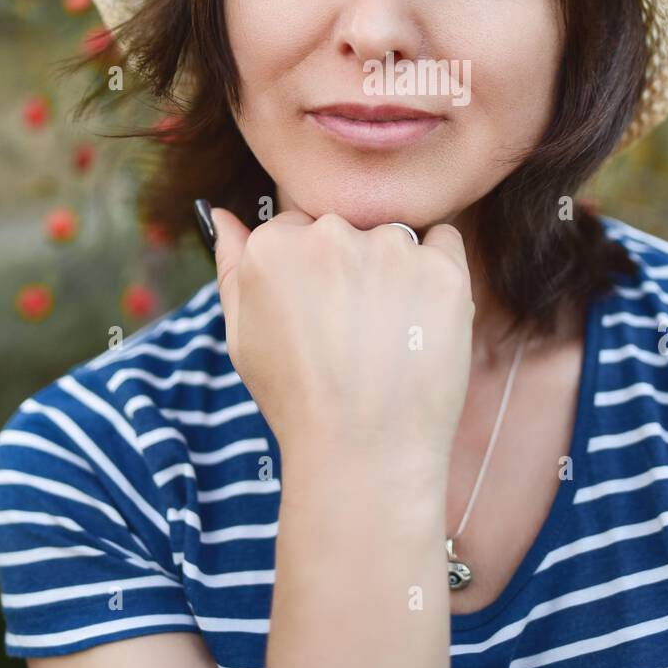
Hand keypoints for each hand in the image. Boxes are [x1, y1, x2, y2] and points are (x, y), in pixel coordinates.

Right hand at [211, 207, 475, 473]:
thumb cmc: (297, 399)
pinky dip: (438, 274)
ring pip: (395, 239)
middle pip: (347, 229)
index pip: (299, 229)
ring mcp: (391, 250)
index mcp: (274, 245)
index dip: (311, 276)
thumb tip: (223, 214)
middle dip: (352, 268)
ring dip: (395, 270)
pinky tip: (422, 324)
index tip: (318, 317)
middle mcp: (330, 235)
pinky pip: (444, 243)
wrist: (365, 453)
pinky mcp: (442, 269)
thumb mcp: (242, 336)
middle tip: (354, 333)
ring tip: (388, 337)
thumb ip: (231, 264)